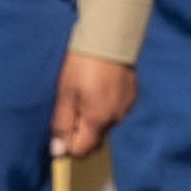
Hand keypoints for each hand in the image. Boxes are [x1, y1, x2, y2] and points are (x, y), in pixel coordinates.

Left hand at [49, 49, 136, 164]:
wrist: (111, 38)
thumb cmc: (83, 65)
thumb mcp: (66, 93)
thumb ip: (62, 124)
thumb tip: (58, 152)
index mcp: (97, 120)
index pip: (81, 151)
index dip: (68, 143)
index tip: (62, 125)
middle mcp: (115, 119)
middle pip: (94, 140)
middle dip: (81, 132)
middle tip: (72, 106)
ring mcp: (126, 108)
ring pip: (105, 126)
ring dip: (94, 119)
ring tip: (87, 93)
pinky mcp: (132, 97)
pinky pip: (115, 112)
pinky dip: (106, 107)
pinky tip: (100, 88)